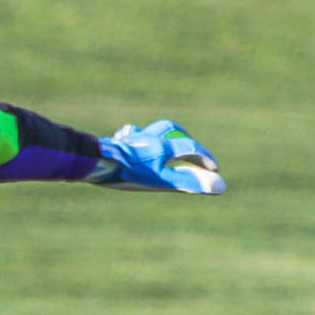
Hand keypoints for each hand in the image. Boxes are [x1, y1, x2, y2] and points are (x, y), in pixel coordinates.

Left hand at [92, 120, 225, 194]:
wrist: (93, 161)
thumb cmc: (127, 173)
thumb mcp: (161, 180)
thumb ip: (189, 182)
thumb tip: (220, 185)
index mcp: (162, 147)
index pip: (189, 148)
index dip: (204, 158)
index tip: (214, 170)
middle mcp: (147, 138)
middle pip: (169, 129)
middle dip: (182, 137)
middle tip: (190, 149)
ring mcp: (128, 140)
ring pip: (146, 131)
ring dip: (158, 135)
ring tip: (160, 144)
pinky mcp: (113, 144)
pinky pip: (125, 138)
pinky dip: (133, 140)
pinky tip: (128, 147)